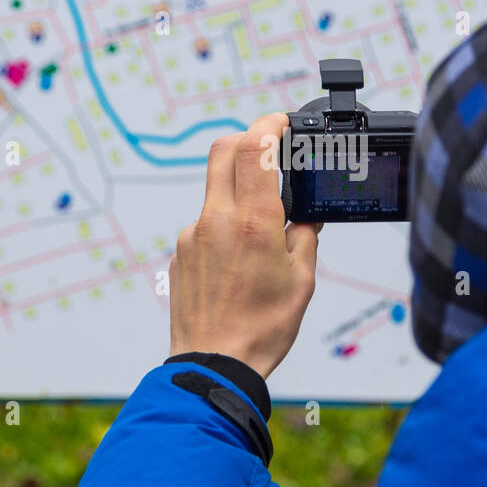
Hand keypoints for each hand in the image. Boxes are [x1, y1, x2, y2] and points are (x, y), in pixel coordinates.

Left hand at [169, 113, 319, 378]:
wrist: (214, 363)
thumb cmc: (262, 328)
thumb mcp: (302, 280)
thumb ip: (304, 237)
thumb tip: (305, 216)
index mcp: (254, 223)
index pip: (254, 147)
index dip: (268, 123)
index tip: (281, 122)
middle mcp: (217, 220)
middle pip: (224, 151)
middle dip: (248, 140)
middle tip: (270, 152)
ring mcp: (194, 235)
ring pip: (216, 189)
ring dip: (239, 190)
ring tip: (263, 227)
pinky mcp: (181, 251)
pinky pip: (205, 222)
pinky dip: (225, 225)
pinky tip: (240, 258)